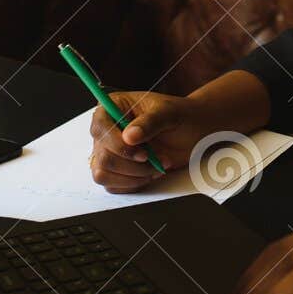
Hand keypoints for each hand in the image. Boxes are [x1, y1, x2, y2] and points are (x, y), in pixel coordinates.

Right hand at [88, 91, 215, 192]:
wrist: (192, 131)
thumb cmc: (179, 116)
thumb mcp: (169, 112)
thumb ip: (150, 122)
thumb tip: (129, 137)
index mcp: (112, 108)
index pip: (100, 128)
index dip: (118, 145)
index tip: (143, 153)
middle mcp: (106, 130)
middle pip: (102, 156)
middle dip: (132, 165)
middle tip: (155, 160)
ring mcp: (108, 151)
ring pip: (103, 174)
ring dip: (132, 177)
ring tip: (156, 168)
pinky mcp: (115, 169)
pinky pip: (112, 185)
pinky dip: (133, 184)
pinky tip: (151, 174)